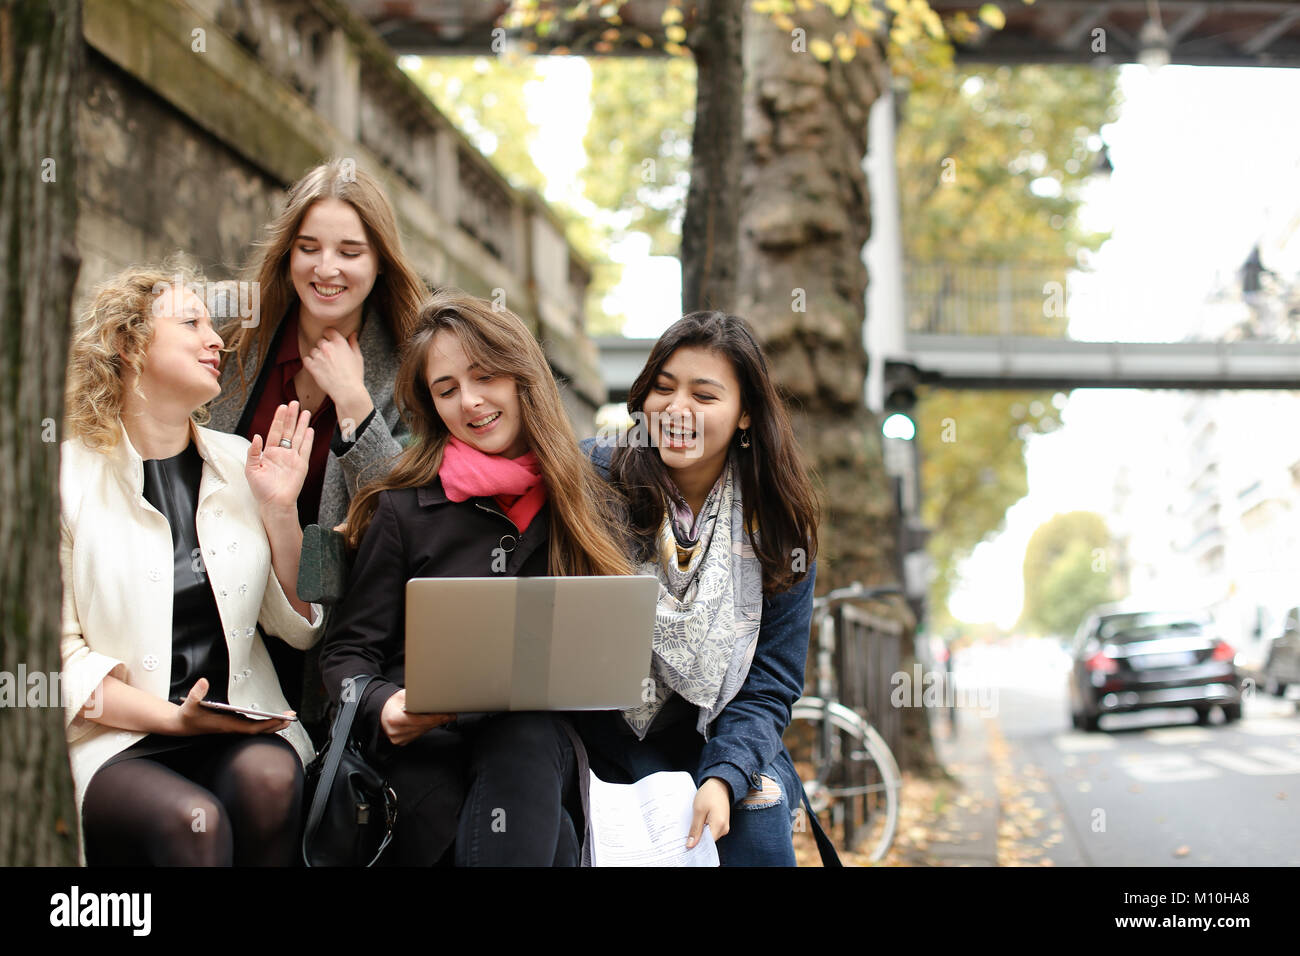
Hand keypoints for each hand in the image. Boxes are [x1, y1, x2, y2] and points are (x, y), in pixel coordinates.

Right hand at [171, 678, 292, 735]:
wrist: (181, 725)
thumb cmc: (187, 716)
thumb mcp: (189, 704)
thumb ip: (196, 693)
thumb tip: (204, 681)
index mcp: (226, 725)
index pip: (251, 728)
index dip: (267, 724)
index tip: (280, 719)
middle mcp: (232, 727)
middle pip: (259, 730)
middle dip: (276, 724)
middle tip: (292, 717)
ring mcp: (233, 727)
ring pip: (256, 729)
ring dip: (272, 724)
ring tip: (287, 717)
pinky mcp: (232, 724)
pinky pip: (252, 726)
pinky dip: (264, 723)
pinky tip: (272, 718)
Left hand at [246, 401, 312, 511]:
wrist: (274, 503)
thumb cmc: (261, 489)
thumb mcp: (251, 469)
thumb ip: (253, 452)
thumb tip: (257, 436)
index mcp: (269, 452)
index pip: (275, 431)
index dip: (278, 419)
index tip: (282, 407)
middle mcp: (281, 453)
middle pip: (288, 430)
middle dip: (291, 416)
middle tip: (294, 403)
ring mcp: (292, 458)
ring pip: (298, 436)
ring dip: (301, 424)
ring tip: (305, 411)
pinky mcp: (301, 464)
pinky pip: (305, 449)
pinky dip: (308, 439)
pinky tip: (309, 429)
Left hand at [300, 328, 369, 413]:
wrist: (347, 391)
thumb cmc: (355, 375)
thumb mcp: (358, 357)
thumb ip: (353, 343)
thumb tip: (353, 333)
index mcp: (339, 343)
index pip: (329, 331)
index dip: (329, 335)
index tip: (330, 339)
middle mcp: (327, 347)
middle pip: (320, 341)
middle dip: (324, 347)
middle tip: (330, 357)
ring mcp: (318, 356)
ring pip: (313, 351)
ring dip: (317, 356)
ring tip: (325, 365)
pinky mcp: (312, 366)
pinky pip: (306, 359)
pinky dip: (310, 363)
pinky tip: (317, 368)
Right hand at [380, 688, 454, 745]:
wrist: (381, 711)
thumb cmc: (392, 702)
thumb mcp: (404, 695)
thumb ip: (417, 698)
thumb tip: (435, 698)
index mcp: (395, 718)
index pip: (421, 720)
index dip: (436, 718)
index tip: (448, 714)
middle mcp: (396, 731)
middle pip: (424, 727)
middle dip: (439, 720)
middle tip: (451, 714)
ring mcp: (398, 738)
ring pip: (422, 732)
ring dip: (433, 725)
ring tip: (443, 717)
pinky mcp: (400, 742)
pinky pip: (418, 735)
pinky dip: (425, 728)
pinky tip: (430, 722)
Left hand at [687, 777, 730, 848]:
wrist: (719, 784)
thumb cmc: (708, 794)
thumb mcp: (698, 810)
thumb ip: (695, 829)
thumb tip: (691, 845)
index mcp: (719, 825)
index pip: (707, 844)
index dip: (696, 846)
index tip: (685, 848)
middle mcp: (724, 829)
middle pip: (708, 841)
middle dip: (697, 841)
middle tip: (683, 840)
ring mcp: (724, 826)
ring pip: (709, 836)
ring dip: (700, 834)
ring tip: (689, 831)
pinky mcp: (721, 823)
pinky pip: (711, 831)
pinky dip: (703, 830)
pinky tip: (696, 826)